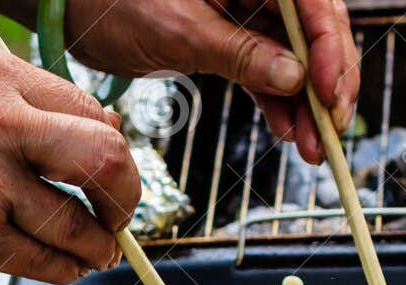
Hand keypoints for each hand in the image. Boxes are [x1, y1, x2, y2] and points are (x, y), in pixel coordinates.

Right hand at [0, 43, 139, 282]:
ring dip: (95, 246)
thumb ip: (15, 99)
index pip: (90, 111)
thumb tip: (93, 131)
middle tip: (119, 214)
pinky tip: (60, 265)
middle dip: (126, 195)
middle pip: (106, 161)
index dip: (111, 147)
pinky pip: (41, 261)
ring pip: (78, 227)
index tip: (107, 170)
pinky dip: (61, 268)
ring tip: (92, 250)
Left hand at [65, 0, 359, 161]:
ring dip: (306, 102)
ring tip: (314, 149)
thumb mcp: (181, 30)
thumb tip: (295, 81)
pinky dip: (278, 100)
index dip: (329, 50)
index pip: (313, 2)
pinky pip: (267, 67)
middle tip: (332, 130)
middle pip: (314, 29)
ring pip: (295, 54)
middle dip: (326, 83)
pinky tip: (289, 131)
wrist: (73, 8)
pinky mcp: (231, 33)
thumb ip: (241, 53)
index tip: (330, 97)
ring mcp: (246, 6)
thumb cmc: (115, 0)